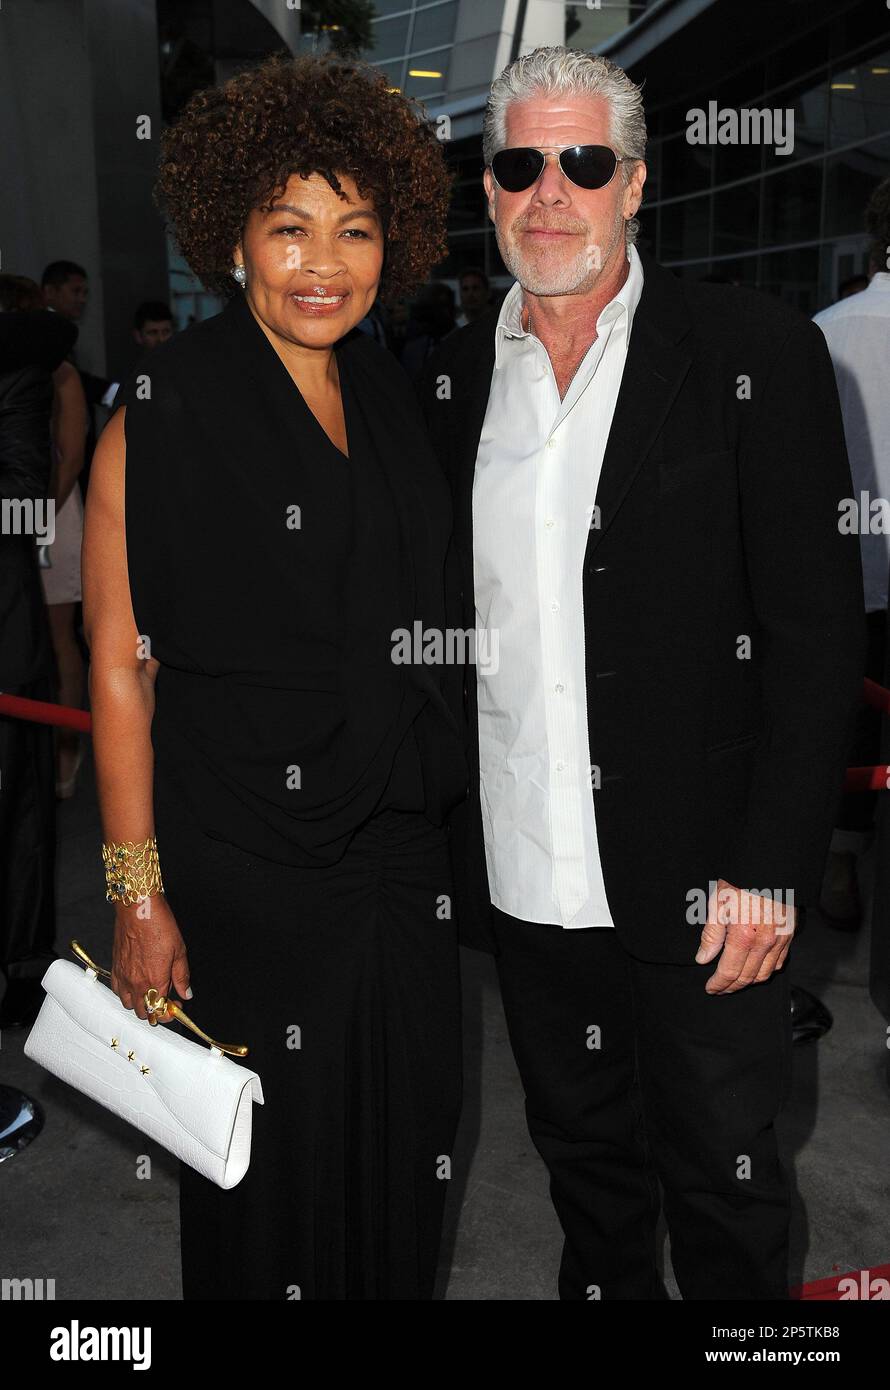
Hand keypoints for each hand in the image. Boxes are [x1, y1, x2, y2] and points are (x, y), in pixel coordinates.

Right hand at [111, 895, 190, 1020]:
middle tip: (165, 1000)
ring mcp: (123, 976)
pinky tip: (134, 986)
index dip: (169, 1013)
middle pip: (144, 1012)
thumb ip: (182, 976)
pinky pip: (116, 990)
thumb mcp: (179, 952)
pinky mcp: (115, 967)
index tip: (176, 1005)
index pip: (160, 1011)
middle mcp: (136, 983)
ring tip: (150, 994)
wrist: (138, 909)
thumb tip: (186, 992)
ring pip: (128, 1004)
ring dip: (140, 1004)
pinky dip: (125, 993)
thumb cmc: (159, 925)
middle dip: (156, 1011)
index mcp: (155, 981)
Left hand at [695, 878, 794, 993]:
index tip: (710, 988)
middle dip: (731, 987)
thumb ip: (711, 935)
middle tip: (720, 989)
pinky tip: (756, 970)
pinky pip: (779, 962)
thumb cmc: (740, 882)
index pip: (729, 972)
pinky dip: (766, 971)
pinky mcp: (790, 935)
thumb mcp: (718, 903)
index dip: (718, 984)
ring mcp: (780, 940)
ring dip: (749, 982)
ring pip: (765, 974)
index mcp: (743, 936)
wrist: (768, 867)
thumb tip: (703, 958)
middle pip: (747, 977)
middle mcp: (764, 942)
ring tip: (735, 982)